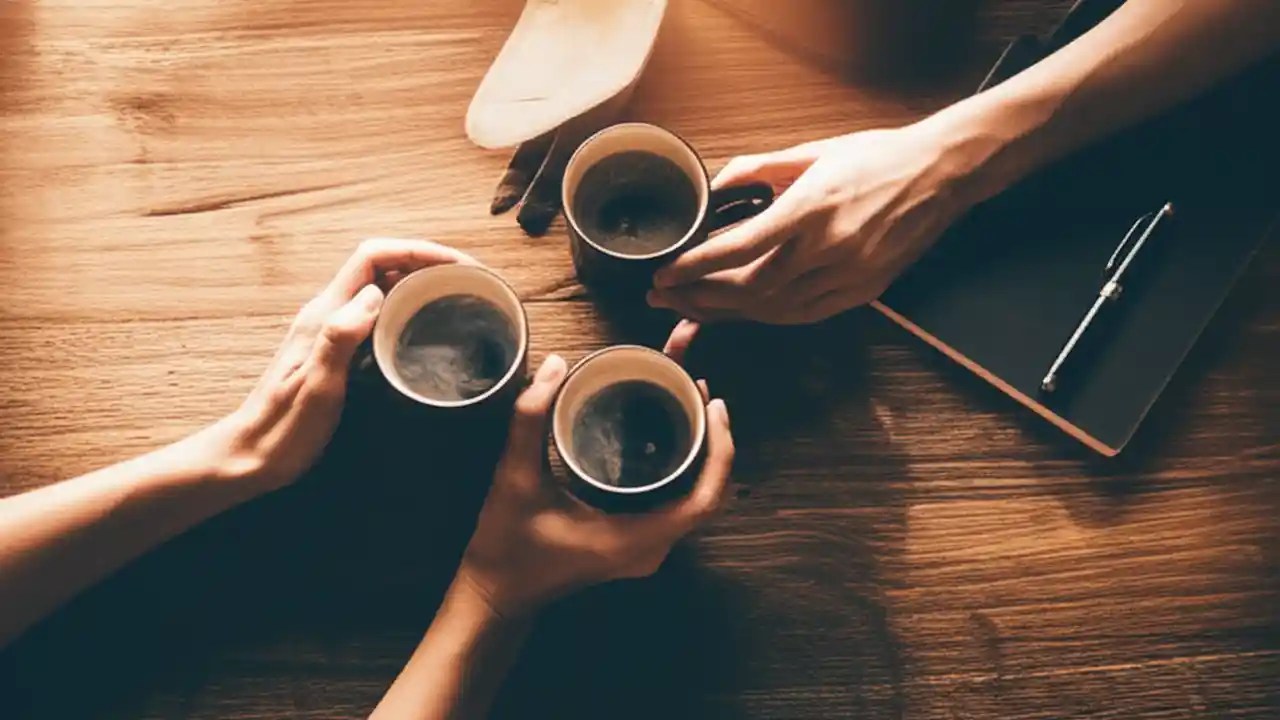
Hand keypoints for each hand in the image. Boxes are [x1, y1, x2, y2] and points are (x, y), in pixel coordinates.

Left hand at [214, 238, 476, 488]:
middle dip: (425, 261)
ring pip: (380, 287)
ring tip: (457, 296)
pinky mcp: (336, 348)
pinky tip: (427, 327)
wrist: (251, 455)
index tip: (456, 265)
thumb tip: (376, 294)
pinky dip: (407, 307)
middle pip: (381, 265)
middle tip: (469, 280)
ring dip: (418, 281)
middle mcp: (328, 313)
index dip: (416, 251)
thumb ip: (340, 337)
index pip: (373, 257)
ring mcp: (331, 329)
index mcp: (325, 314)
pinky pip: (377, 312)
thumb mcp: (316, 386)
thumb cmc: (284, 429)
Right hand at [457, 352, 734, 617]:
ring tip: (691, 399)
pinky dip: (685, 467)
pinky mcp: (637, 542)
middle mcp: (650, 549)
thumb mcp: (513, 479)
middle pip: (707, 494)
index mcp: (633, 540)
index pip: (704, 500)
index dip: (720, 451)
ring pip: (695, 498)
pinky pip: (678, 503)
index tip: (714, 405)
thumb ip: (531, 421)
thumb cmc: (506, 545)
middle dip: (713, 439)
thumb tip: (557, 365)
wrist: (497, 593)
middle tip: (698, 387)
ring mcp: (646, 549)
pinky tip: (672, 430)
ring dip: (701, 451)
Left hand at [648, 123, 979, 323]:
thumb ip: (759, 169)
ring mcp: (849, 275)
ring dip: (727, 313)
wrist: (941, 173)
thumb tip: (716, 186)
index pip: (739, 248)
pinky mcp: (863, 292)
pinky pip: (803, 315)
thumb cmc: (877, 156)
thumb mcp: (812, 151)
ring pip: (774, 310)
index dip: (696, 267)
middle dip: (699, 297)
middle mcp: (828, 248)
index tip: (665, 274)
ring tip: (690, 308)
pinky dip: (765, 316)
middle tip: (664, 296)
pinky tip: (740, 312)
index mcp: (811, 208)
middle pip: (749, 289)